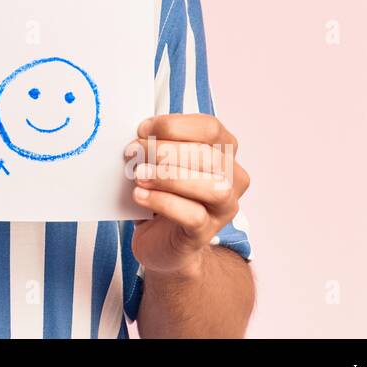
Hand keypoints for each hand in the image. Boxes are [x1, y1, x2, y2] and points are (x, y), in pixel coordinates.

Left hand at [123, 113, 250, 275]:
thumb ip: (158, 145)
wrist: (163, 241)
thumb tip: (140, 135)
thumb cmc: (163, 193)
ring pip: (211, 187)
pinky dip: (162, 201)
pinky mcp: (206, 233)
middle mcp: (232, 178)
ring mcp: (224, 208)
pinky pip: (193, 216)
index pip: (210, 128)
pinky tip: (139, 196)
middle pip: (209, 155)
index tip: (143, 130)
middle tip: (133, 151)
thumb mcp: (162, 162)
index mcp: (224, 151)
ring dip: (169, 177)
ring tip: (139, 175)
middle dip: (165, 150)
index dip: (175, 126)